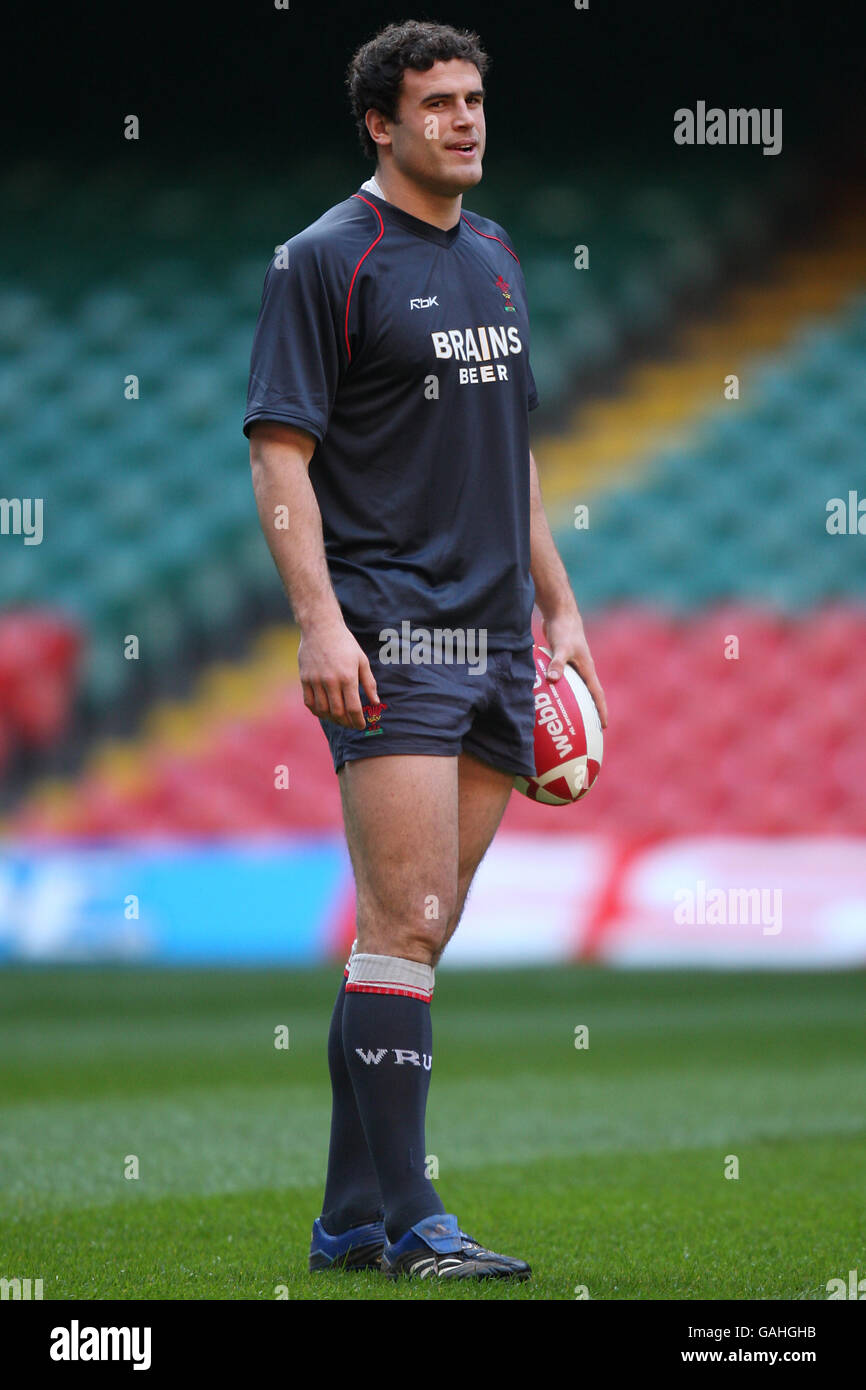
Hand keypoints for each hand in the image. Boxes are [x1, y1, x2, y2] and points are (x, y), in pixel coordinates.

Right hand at [298, 619, 379, 729]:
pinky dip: (317, 711)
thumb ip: (369, 683)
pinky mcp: (305, 679)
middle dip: (346, 723)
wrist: (321, 627)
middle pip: (338, 712)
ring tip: (339, 719)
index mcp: (348, 677)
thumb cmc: (345, 643)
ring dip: (332, 719)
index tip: (361, 726)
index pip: (353, 708)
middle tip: (351, 724)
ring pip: (323, 710)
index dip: (358, 721)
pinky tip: (324, 712)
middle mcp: (331, 681)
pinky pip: (309, 703)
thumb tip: (375, 702)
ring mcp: (316, 681)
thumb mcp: (362, 660)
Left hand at [542, 610, 607, 728]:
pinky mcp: (563, 661)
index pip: (597, 694)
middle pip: (588, 695)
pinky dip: (558, 690)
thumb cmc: (564, 629)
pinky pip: (562, 681)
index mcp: (587, 669)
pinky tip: (546, 698)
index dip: (601, 710)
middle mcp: (583, 669)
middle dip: (590, 712)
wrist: (560, 613)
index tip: (604, 726)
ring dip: (573, 703)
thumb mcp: (561, 647)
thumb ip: (557, 663)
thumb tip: (553, 680)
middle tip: (587, 730)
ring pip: (575, 689)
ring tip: (567, 719)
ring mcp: (573, 666)